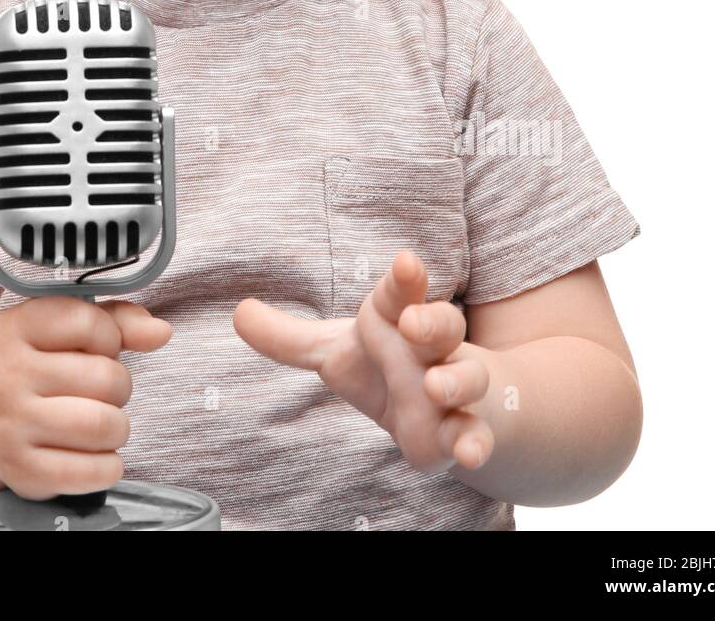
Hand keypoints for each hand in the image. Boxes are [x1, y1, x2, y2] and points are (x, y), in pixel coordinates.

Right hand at [0, 296, 172, 499]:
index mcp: (16, 327)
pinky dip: (109, 466)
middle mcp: (5, 375)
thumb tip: (162, 332)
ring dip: (118, 427)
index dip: (109, 337)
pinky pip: (93, 471)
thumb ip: (121, 322)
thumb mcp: (73, 330)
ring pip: (103, 425)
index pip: (89, 322)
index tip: (95, 349)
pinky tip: (95, 454)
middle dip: (119, 386)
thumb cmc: (45, 365)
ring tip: (101, 422)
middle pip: (106, 378)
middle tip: (100, 393)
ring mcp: (10, 426)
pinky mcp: (22, 471)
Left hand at [233, 249, 492, 472]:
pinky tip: (470, 453)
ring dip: (455, 380)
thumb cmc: (389, 364)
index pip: (402, 291)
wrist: (448, 403)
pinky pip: (476, 433)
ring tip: (436, 384)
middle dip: (432, 320)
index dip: (404, 279)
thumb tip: (237, 312)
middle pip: (443, 324)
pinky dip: (476, 442)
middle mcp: (433, 347)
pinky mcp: (461, 430)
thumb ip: (289, 339)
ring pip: (467, 376)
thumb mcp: (336, 351)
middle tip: (412, 322)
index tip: (405, 262)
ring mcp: (453, 387)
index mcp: (400, 317)